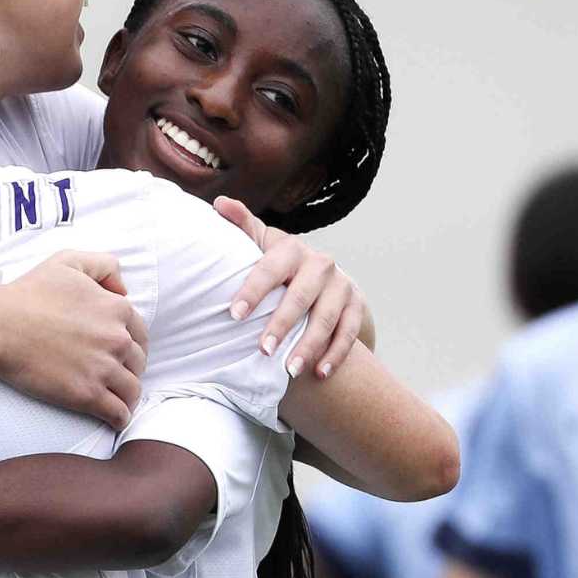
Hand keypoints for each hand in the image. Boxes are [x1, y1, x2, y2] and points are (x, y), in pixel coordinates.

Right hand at [0, 251, 147, 428]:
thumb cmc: (29, 292)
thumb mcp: (69, 261)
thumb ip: (104, 265)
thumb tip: (124, 289)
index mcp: (117, 309)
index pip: (140, 333)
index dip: (132, 344)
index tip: (121, 353)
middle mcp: (117, 339)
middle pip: (138, 362)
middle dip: (130, 369)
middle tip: (116, 375)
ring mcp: (103, 368)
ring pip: (133, 390)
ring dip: (128, 396)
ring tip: (119, 400)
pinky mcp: (87, 395)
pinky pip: (118, 413)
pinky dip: (120, 418)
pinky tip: (115, 419)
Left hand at [217, 197, 366, 380]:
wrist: (324, 276)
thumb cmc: (280, 264)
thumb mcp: (262, 243)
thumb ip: (242, 226)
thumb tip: (220, 203)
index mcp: (292, 249)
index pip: (271, 268)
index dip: (253, 290)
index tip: (235, 315)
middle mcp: (321, 264)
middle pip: (301, 297)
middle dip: (282, 324)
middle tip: (263, 351)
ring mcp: (342, 286)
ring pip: (326, 318)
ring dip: (309, 346)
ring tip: (289, 370)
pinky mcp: (357, 305)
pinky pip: (348, 333)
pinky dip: (335, 354)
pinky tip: (319, 373)